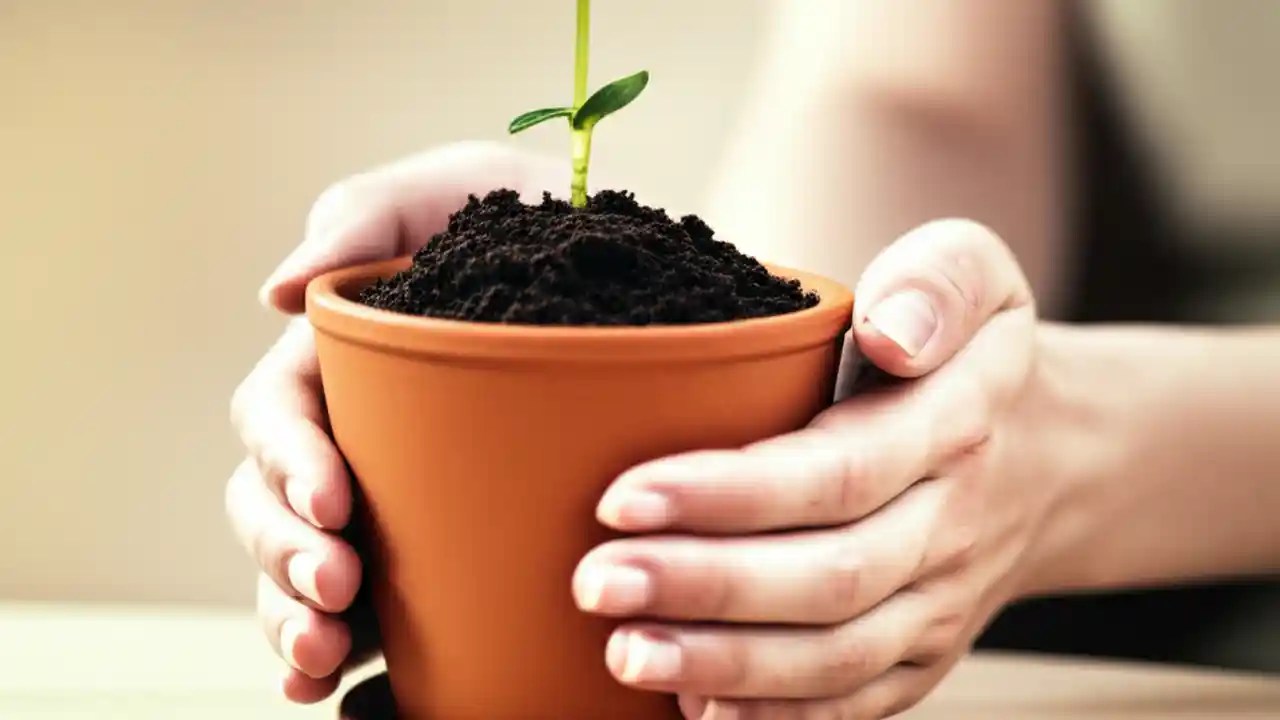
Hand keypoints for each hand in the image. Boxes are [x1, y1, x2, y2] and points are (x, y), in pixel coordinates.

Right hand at [225, 142, 567, 702]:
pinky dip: (347, 651)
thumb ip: (361, 216)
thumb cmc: (523, 216)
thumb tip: (271, 290)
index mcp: (336, 362)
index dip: (287, 466)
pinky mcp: (443, 537)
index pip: (278, 419)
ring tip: (323, 658)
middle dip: (286, 560)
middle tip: (334, 595)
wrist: (614, 259)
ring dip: (297, 619)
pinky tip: (339, 685)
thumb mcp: (447, 190)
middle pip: (277, 508)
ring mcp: (391, 493)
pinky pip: (378, 605)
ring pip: (308, 569)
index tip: (335, 504)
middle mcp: (352, 435)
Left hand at [574, 219, 1061, 717]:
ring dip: (725, 666)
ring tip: (627, 651)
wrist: (1056, 458)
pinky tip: (695, 712)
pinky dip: (777, 719)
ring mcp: (941, 603)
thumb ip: (936, 281)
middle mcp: (950, 527)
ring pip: (835, 654)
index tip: (626, 495)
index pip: (839, 471)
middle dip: (704, 587)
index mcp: (952, 426)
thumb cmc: (976, 356)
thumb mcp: (979, 273)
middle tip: (598, 581)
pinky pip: (856, 701)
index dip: (730, 493)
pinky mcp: (924, 654)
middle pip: (827, 577)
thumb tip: (890, 331)